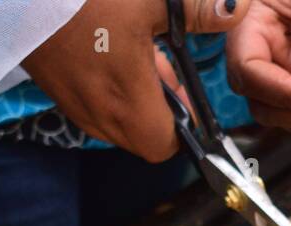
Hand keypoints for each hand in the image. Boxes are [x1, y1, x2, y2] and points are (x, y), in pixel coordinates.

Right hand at [23, 0, 251, 162]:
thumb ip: (199, 9)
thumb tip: (235, 10)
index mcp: (127, 101)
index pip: (164, 147)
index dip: (183, 128)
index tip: (187, 97)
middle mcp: (99, 114)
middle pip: (141, 138)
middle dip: (159, 111)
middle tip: (163, 66)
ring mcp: (73, 104)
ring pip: (116, 122)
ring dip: (133, 98)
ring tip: (135, 51)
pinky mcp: (55, 89)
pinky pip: (92, 105)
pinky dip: (107, 88)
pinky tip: (106, 47)